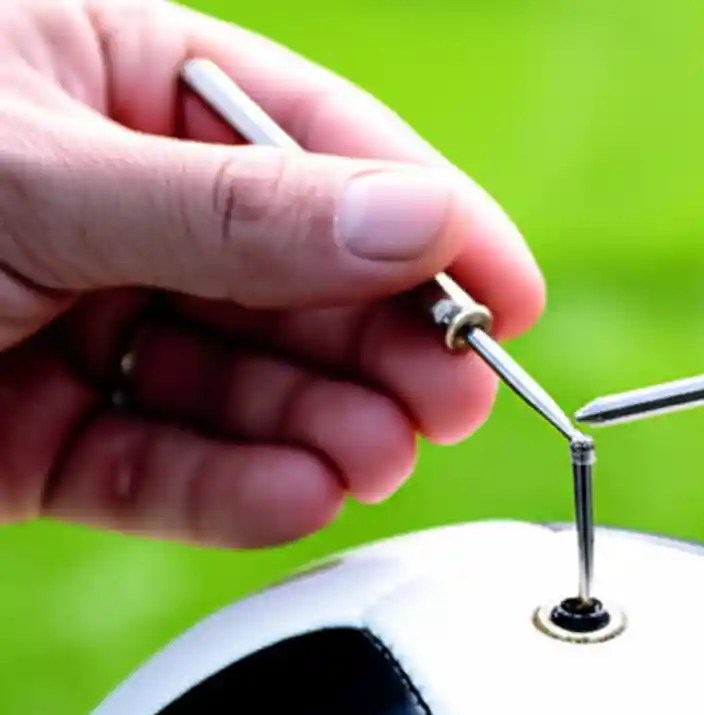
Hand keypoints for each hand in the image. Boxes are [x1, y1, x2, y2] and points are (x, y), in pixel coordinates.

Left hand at [0, 0, 544, 545]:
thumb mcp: (45, 176)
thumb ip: (237, 212)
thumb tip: (422, 220)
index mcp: (120, 81)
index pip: (316, 142)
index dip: (426, 218)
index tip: (509, 291)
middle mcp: (116, 203)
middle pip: (293, 278)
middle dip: (382, 344)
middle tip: (456, 397)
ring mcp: (77, 323)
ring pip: (238, 383)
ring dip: (322, 426)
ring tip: (382, 458)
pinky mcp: (38, 439)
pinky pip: (157, 468)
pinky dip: (230, 491)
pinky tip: (298, 496)